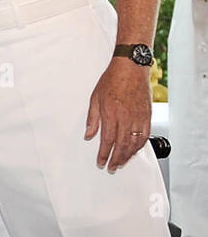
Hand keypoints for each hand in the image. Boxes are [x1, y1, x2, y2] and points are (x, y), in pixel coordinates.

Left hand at [85, 58, 152, 172]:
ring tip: (121, 163)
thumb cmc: (112, 80)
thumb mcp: (94, 98)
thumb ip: (92, 119)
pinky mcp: (147, 115)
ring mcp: (138, 117)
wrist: (130, 68)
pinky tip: (134, 151)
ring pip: (134, 143)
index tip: (101, 162)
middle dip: (116, 159)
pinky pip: (145, 135)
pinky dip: (139, 146)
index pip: (107, 140)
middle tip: (111, 167)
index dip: (104, 154)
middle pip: (121, 145)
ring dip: (128, 155)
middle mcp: (126, 118)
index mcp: (111, 114)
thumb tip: (89, 135)